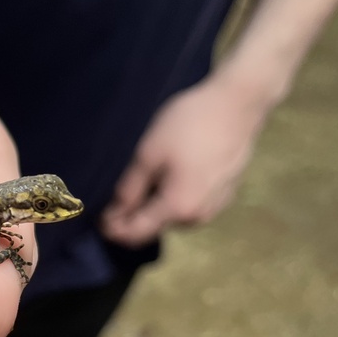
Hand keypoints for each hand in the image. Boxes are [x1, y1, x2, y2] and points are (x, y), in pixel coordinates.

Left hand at [100, 73, 268, 247]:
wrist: (239, 102)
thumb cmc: (189, 124)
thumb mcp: (148, 155)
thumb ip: (129, 190)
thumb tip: (115, 214)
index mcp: (178, 209)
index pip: (136, 234)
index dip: (114, 230)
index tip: (98, 219)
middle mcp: (198, 217)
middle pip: (155, 227)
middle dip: (133, 218)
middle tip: (117, 197)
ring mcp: (215, 207)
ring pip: (173, 217)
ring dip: (155, 207)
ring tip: (144, 182)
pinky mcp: (225, 194)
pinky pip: (190, 204)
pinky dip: (174, 197)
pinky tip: (170, 174)